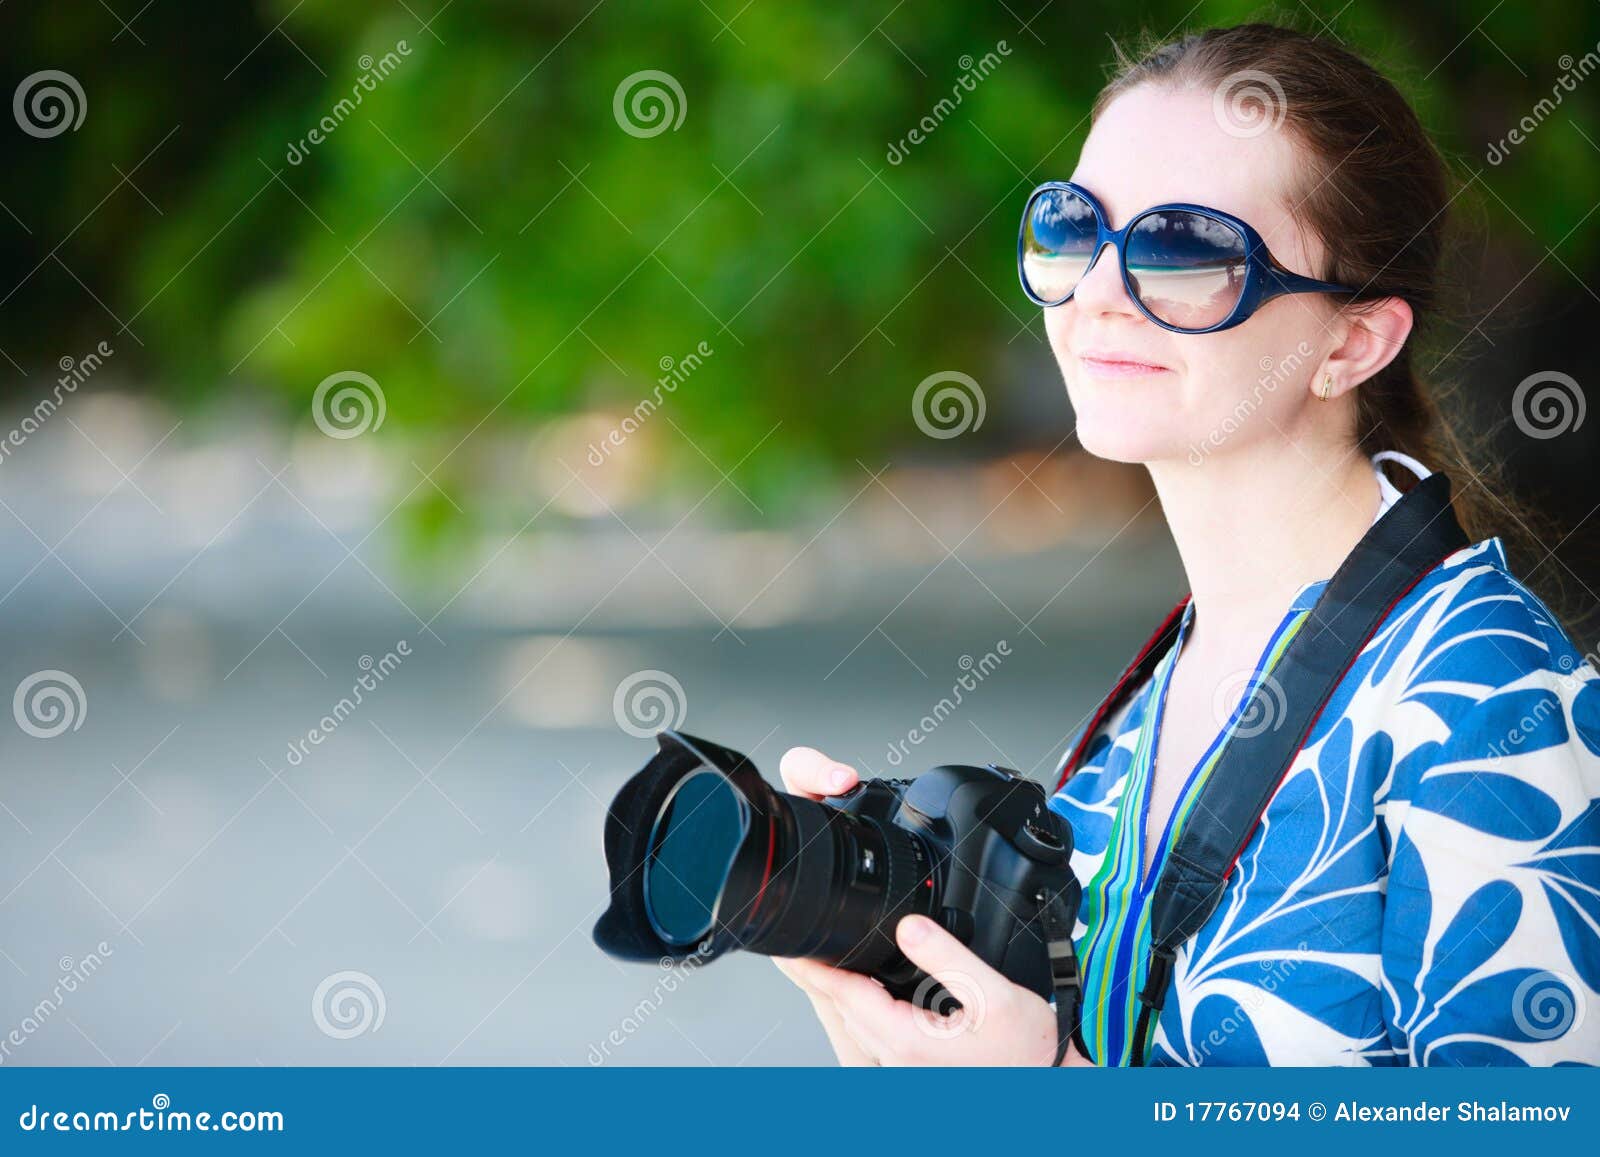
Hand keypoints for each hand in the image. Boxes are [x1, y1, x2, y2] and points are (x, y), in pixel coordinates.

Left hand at [770, 746, 1092, 1066]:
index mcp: (907, 1043)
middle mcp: (895, 1064)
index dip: (812, 968)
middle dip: (811, 978)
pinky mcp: (910, 1073)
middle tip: (786, 947)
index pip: (844, 996)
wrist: (1049, 1089)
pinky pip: (865, 1043)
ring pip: (848, 1030)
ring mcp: (900, 1073)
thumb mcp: (995, 997)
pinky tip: (849, 996)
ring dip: (827, 996)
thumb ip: (948, 958)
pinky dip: (850, 1015)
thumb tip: (909, 926)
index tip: (788, 947)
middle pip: (838, 1012)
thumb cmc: (1028, 1054)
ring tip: (809, 966)